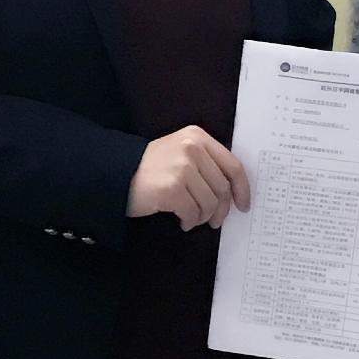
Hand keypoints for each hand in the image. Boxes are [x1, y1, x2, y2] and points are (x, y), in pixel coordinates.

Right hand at [127, 126, 250, 231]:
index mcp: (197, 137)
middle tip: (214, 221)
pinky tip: (181, 221)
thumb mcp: (180, 152)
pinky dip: (189, 221)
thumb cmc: (151, 167)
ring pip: (209, 203)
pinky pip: (192, 212)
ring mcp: (181, 168)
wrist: (116, 173)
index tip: (243, 206)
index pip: (233, 166)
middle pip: (222, 188)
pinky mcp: (171, 188)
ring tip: (192, 219)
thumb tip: (231, 194)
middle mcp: (192, 148)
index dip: (242, 189)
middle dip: (220, 210)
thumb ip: (206, 163)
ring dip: (202, 217)